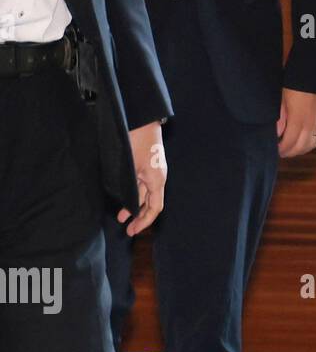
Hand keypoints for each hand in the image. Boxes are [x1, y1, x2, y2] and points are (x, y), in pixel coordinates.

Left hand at [116, 121, 166, 235]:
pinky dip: (133, 195)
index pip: (155, 208)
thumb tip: (130, 207)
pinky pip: (140, 185)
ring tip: (121, 216)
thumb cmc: (137, 142)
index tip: (133, 230)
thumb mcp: (133, 168)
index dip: (145, 221)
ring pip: (144, 195)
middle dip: (139, 217)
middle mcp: (156, 178)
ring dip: (134, 207)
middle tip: (127, 229)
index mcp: (157, 180)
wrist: (140, 120)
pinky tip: (123, 198)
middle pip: (150, 203)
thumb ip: (132, 188)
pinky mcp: (143, 166)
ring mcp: (150, 172)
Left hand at [278, 88, 315, 157]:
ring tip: (293, 148)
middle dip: (290, 152)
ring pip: (312, 144)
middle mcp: (311, 123)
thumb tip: (277, 134)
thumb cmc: (293, 85)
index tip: (276, 150)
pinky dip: (312, 142)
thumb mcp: (281, 99)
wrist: (312, 74)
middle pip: (301, 147)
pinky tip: (305, 140)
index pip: (290, 142)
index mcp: (298, 119)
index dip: (282, 149)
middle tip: (282, 152)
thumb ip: (280, 118)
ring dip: (302, 149)